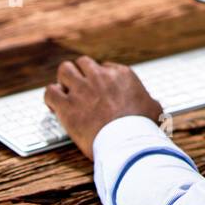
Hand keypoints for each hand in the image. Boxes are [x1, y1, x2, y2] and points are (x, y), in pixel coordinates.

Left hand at [44, 56, 164, 159]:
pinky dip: (51, 97)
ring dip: (63, 80)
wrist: (127, 141)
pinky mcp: (67, 105)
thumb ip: (150, 102)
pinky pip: (50, 91)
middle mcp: (100, 77)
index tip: (98, 89)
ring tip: (65, 92)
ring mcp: (82, 89)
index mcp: (121, 75)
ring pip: (64, 70)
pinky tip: (53, 106)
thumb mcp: (154, 109)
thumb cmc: (143, 128)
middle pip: (83, 63)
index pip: (105, 67)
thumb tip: (153, 105)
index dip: (100, 79)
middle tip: (79, 87)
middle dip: (80, 73)